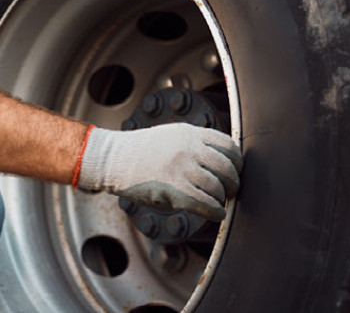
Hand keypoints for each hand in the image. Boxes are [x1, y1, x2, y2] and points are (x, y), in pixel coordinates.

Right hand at [75, 123, 242, 220]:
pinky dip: (215, 211)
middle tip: (230, 190)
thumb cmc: (139, 150)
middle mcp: (189, 149)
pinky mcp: (174, 190)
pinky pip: (205, 204)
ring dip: (221, 198)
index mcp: (190, 134)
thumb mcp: (170, 135)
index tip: (235, 170)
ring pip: (217, 188)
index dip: (236, 161)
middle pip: (227, 168)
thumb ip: (194, 143)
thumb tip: (218, 159)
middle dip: (233, 182)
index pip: (228, 145)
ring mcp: (182, 169)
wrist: (113, 159)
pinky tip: (216, 214)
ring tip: (216, 201)